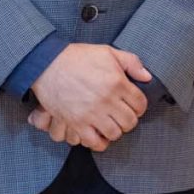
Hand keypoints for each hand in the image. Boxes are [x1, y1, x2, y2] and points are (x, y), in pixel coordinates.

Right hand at [27, 43, 150, 150]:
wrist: (46, 63)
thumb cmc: (76, 57)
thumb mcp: (106, 51)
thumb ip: (131, 62)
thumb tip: (147, 77)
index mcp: (117, 82)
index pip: (140, 104)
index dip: (139, 106)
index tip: (132, 105)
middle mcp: (107, 100)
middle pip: (130, 122)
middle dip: (128, 119)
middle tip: (120, 115)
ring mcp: (91, 113)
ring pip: (115, 133)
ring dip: (114, 130)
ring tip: (108, 123)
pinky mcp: (76, 122)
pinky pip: (94, 142)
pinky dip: (98, 142)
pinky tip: (97, 134)